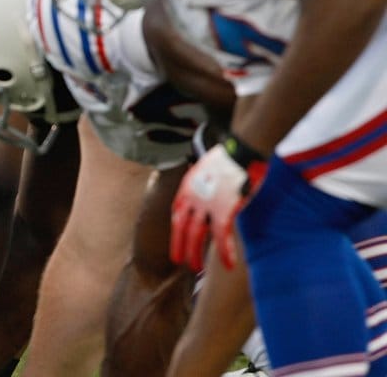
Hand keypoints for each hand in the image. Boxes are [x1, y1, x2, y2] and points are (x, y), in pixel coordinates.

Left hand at [170, 143, 257, 270]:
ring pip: (196, 235)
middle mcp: (193, 197)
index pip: (177, 211)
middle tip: (179, 261)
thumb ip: (207, 182)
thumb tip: (213, 188)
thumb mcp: (209, 168)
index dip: (176, 227)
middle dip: (179, 245)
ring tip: (196, 269)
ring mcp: (207, 205)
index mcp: (188, 186)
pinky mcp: (224, 210)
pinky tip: (228, 265)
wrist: (242, 150)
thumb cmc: (232, 156)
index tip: (178, 238)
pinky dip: (225, 252)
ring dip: (195, 254)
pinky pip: (222, 236)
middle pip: (181, 226)